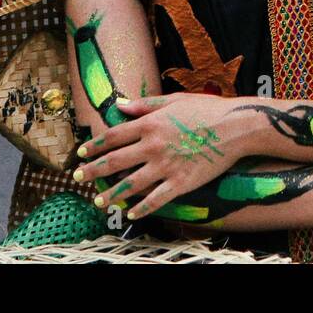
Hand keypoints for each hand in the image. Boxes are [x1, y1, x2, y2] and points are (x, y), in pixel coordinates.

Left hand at [73, 94, 251, 218]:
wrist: (235, 126)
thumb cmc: (206, 109)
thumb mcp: (173, 100)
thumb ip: (144, 104)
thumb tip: (119, 104)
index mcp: (150, 123)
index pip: (114, 136)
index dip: (95, 145)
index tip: (81, 152)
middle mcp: (153, 145)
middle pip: (115, 160)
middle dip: (93, 171)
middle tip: (77, 178)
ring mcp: (166, 166)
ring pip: (131, 183)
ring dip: (112, 193)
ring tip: (98, 201)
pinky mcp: (181, 182)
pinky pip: (156, 199)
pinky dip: (142, 208)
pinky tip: (131, 213)